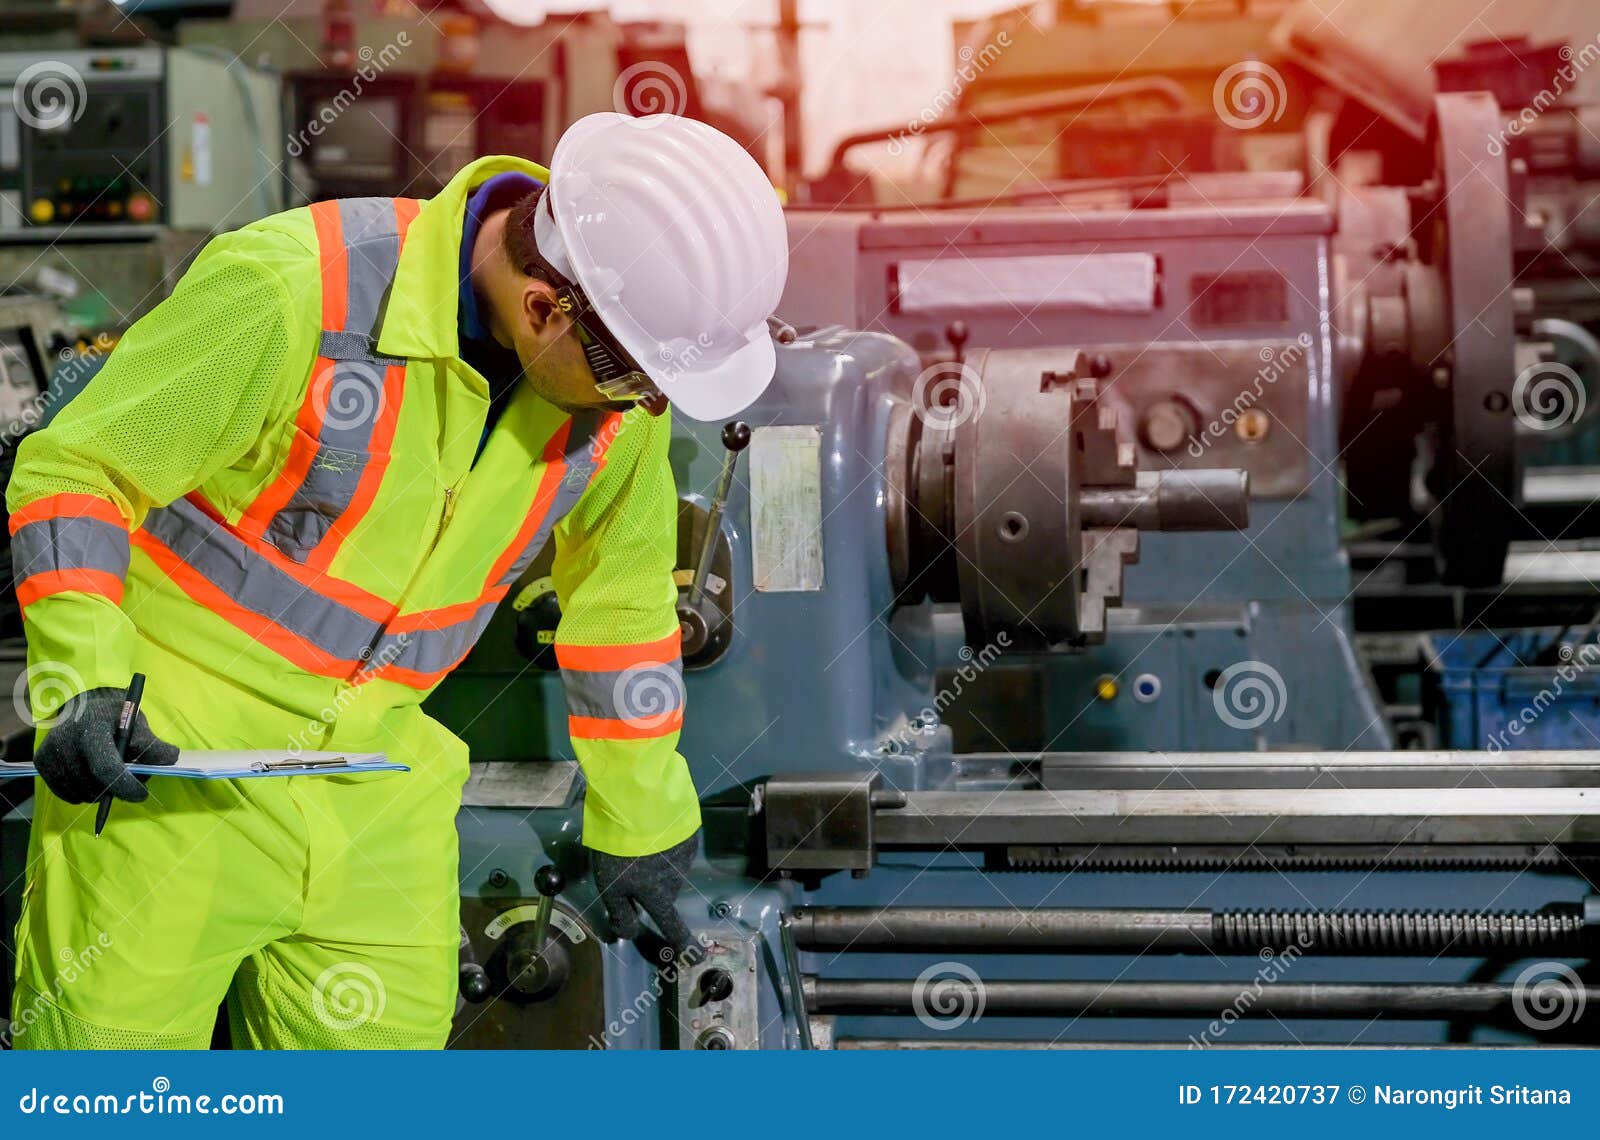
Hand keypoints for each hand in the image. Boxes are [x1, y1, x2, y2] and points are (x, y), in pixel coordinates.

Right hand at [32, 688, 178, 803]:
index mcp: (92, 725)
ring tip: (113, 782)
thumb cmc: (115, 718)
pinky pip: (65, 793)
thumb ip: (152, 743)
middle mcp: (65, 738)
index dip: (126, 786)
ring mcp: (50, 751)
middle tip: (131, 788)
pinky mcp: (42, 762)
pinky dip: (83, 795)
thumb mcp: (137, 723)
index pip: (107, 767)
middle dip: (117, 792)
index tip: (142, 795)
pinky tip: (95, 784)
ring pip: (80, 792)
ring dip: (101, 795)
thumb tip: (171, 759)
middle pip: (93, 784)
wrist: (83, 709)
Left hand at [589, 831, 697, 950]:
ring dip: (656, 863)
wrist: (640, 808)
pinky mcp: (687, 837)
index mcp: (658, 897)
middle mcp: (676, 882)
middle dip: (652, 887)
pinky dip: (664, 845)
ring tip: (636, 843)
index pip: (673, 927)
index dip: (684, 944)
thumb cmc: (621, 853)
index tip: (698, 956)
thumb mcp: (610, 887)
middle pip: (664, 893)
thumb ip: (621, 913)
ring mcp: (684, 858)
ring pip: (669, 870)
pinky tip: (650, 832)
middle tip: (630, 868)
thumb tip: (628, 934)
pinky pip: (675, 848)